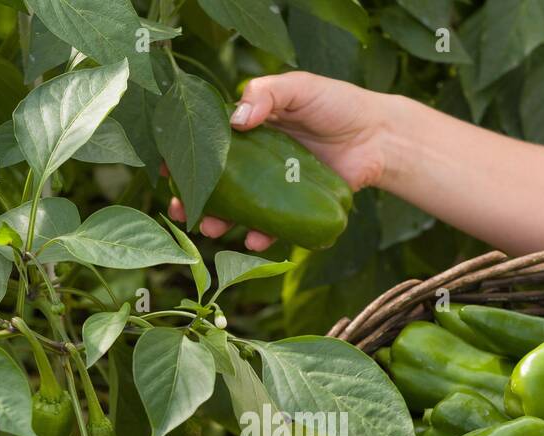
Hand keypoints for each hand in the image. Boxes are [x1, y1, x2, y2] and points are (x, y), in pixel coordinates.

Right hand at [167, 71, 391, 250]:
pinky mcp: (294, 208)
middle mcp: (255, 160)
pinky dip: (262, 236)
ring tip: (211, 230)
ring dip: (221, 222)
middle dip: (194, 198)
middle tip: (179, 209)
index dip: (185, 157)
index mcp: (248, 128)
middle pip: (216, 182)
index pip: (207, 143)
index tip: (165, 169)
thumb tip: (235, 120)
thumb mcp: (298, 87)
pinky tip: (255, 240)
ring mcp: (273, 187)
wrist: (377, 137)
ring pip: (238, 209)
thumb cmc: (336, 104)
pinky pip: (272, 227)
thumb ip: (266, 94)